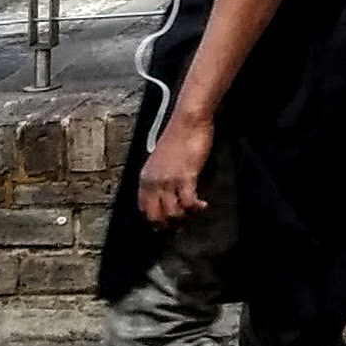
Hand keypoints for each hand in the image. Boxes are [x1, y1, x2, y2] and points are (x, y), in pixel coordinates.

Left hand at [138, 109, 214, 228]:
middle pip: (156, 216)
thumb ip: (158, 177)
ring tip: (193, 214)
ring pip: (172, 213)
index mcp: (145, 178)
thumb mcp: (160, 159)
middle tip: (181, 225)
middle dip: (168, 225)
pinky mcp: (186, 178)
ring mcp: (169, 181)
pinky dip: (196, 208)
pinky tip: (202, 206)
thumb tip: (165, 195)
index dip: (154, 220)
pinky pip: (188, 203)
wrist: (188, 120)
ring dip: (184, 218)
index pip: (143, 209)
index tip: (165, 223)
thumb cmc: (177, 135)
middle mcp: (153, 182)